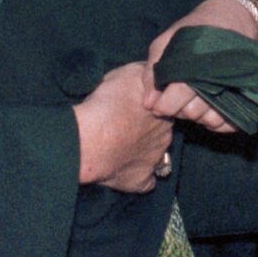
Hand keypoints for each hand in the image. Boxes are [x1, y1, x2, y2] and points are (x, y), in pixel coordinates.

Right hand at [73, 61, 174, 191]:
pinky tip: (123, 171)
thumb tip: (153, 74)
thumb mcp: (129, 74)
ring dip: (144, 151)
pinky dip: (138, 178)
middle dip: (149, 130)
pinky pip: (146, 182)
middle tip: (126, 126)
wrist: (90, 138)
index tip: (135, 109)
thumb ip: (146, 75)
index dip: (152, 108)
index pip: (167, 108)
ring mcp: (155, 159)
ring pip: (156, 155)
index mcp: (165, 110)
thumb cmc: (107, 103)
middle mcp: (166, 135)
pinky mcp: (140, 180)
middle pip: (162, 131)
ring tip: (121, 148)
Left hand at [143, 0, 257, 133]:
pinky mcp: (245, 99)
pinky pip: (228, 124)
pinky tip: (212, 108)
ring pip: (210, 120)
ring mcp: (233, 91)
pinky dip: (218, 121)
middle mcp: (215, 80)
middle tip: (180, 98)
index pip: (176, 99)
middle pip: (192, 112)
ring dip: (200, 116)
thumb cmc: (196, 30)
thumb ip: (153, 69)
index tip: (160, 105)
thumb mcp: (167, 40)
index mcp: (193, 67)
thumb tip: (149, 103)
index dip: (164, 106)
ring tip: (197, 101)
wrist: (235, 18)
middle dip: (181, 110)